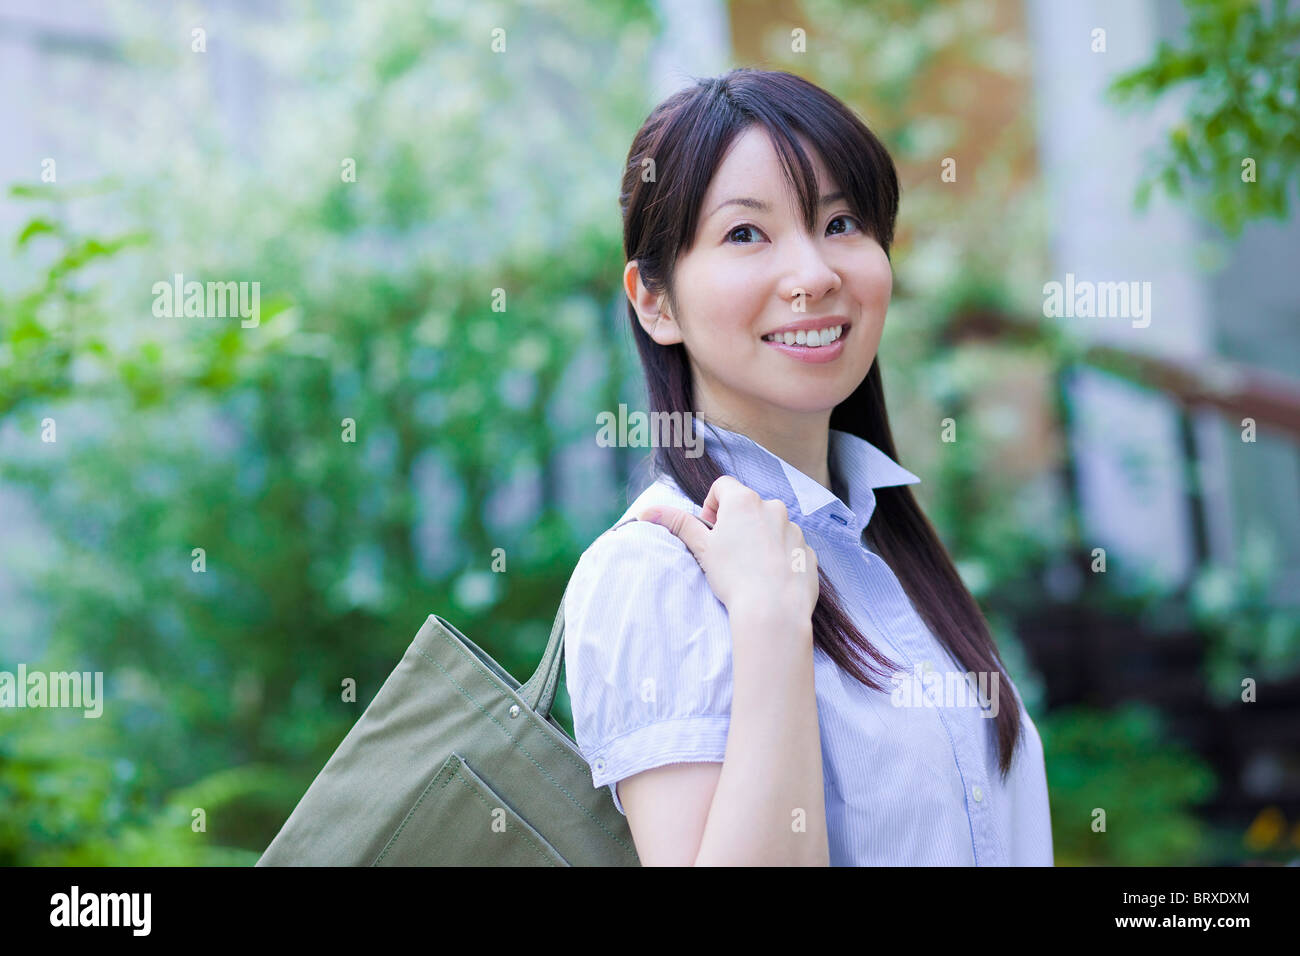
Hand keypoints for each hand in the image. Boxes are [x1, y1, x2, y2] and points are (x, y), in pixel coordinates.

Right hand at [638, 475, 818, 626]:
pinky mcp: (807, 552)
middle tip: (728, 553)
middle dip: (737, 524)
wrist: (773, 610)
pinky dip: (780, 557)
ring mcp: (794, 529)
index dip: (711, 506)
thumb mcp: (701, 548)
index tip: (711, 530)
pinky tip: (770, 579)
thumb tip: (647, 511)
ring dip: (759, 539)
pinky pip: (790, 547)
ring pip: (771, 527)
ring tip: (750, 569)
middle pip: (748, 506)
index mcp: (744, 501)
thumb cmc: (734, 576)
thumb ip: (677, 524)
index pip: (723, 486)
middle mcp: (773, 508)